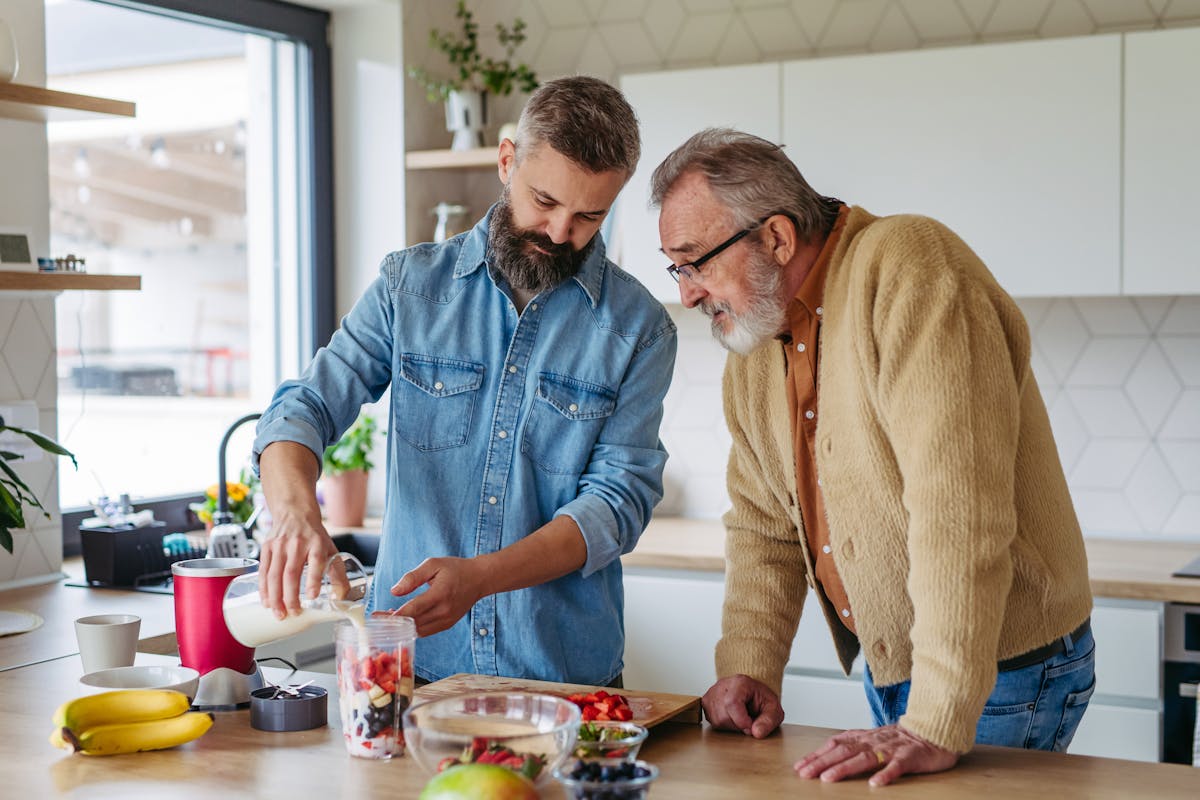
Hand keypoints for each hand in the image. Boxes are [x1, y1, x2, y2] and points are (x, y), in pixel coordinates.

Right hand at [257, 509, 336, 619]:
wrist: (294, 512)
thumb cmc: (314, 535)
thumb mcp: (330, 549)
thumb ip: (337, 573)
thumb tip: (343, 596)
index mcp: (317, 543)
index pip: (316, 561)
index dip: (313, 580)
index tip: (312, 596)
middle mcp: (298, 544)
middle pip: (291, 573)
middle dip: (290, 596)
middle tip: (293, 613)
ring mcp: (280, 545)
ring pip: (274, 575)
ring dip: (275, 597)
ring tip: (279, 613)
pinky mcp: (267, 547)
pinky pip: (263, 571)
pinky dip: (263, 588)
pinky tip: (266, 601)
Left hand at [383, 557, 486, 636]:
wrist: (479, 579)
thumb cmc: (456, 569)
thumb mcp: (433, 564)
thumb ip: (413, 577)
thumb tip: (394, 591)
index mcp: (440, 595)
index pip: (412, 610)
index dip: (393, 616)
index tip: (377, 616)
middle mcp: (444, 611)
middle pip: (413, 624)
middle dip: (392, 622)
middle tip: (377, 617)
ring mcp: (446, 620)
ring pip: (418, 631)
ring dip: (402, 627)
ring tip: (388, 617)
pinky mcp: (447, 624)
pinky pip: (426, 631)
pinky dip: (413, 628)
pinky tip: (404, 619)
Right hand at [701, 675, 783, 738]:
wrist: (752, 692)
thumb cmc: (761, 699)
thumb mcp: (773, 708)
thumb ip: (769, 721)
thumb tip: (756, 733)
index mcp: (739, 682)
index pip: (732, 703)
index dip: (742, 721)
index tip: (751, 726)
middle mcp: (721, 686)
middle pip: (724, 716)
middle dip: (738, 725)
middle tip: (749, 720)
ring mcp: (711, 694)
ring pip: (717, 721)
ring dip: (732, 726)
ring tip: (741, 717)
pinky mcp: (705, 703)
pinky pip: (713, 722)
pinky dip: (724, 724)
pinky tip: (732, 717)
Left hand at [793, 723, 958, 786]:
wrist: (932, 732)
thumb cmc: (900, 739)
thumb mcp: (872, 739)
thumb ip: (852, 744)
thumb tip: (826, 753)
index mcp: (863, 737)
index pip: (834, 744)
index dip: (816, 755)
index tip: (799, 766)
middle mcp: (873, 742)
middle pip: (843, 751)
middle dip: (822, 762)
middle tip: (804, 774)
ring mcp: (891, 749)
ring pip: (864, 758)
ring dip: (845, 768)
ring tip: (828, 778)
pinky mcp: (909, 758)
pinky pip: (897, 767)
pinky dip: (885, 774)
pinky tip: (875, 784)